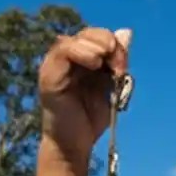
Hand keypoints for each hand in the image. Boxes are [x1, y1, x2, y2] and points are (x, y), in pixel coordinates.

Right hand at [38, 27, 130, 168]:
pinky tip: (94, 64)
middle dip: (108, 45)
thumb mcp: (112, 86)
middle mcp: (68, 59)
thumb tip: (126, 31)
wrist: (76, 144)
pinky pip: (62, 52)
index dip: (115, 45)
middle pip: (88, 34)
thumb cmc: (91, 117)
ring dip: (96, 46)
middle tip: (119, 66)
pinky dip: (80, 52)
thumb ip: (117, 62)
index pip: (99, 37)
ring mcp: (56, 65)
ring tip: (105, 65)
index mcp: (84, 60)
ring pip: (74, 39)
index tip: (125, 66)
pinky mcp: (48, 75)